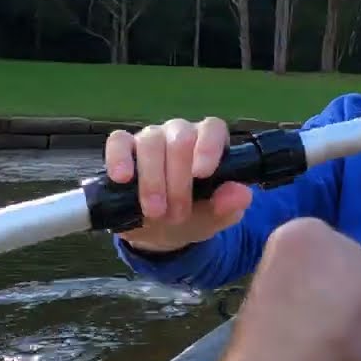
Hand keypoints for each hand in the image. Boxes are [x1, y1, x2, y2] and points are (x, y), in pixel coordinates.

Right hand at [104, 117, 251, 252]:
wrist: (159, 231)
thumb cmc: (193, 216)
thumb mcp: (213, 218)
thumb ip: (229, 207)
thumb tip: (241, 194)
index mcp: (208, 144)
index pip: (213, 129)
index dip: (209, 147)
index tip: (202, 174)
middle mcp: (180, 134)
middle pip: (181, 137)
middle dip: (178, 179)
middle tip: (177, 215)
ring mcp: (151, 139)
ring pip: (150, 140)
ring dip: (152, 179)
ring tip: (154, 211)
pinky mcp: (123, 149)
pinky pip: (118, 141)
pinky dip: (119, 158)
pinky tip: (123, 178)